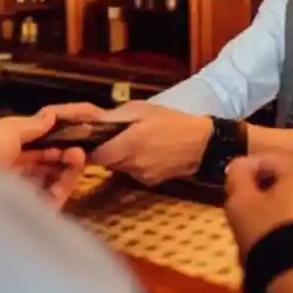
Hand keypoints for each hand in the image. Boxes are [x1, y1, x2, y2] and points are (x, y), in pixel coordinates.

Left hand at [0, 103, 98, 207]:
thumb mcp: (5, 130)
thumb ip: (31, 124)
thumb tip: (52, 116)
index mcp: (3, 151)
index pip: (34, 141)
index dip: (55, 131)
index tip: (76, 121)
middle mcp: (15, 172)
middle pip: (48, 158)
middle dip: (66, 145)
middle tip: (83, 137)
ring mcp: (27, 192)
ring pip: (57, 175)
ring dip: (71, 160)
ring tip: (79, 150)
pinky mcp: (38, 211)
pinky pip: (60, 193)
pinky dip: (71, 177)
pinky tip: (77, 160)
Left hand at [88, 100, 212, 186]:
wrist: (201, 143)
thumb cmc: (171, 120)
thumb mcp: (141, 109)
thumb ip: (114, 116)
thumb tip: (91, 120)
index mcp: (129, 143)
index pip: (95, 155)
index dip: (91, 147)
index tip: (91, 139)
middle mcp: (132, 163)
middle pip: (106, 162)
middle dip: (106, 150)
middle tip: (113, 137)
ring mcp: (140, 175)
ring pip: (119, 168)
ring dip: (120, 157)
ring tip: (133, 143)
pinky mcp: (149, 182)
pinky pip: (132, 173)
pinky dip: (133, 164)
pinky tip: (147, 153)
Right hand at [223, 153, 292, 259]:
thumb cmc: (269, 232)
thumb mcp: (240, 203)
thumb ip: (236, 178)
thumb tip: (239, 167)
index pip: (263, 160)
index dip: (241, 175)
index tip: (228, 194)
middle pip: (282, 183)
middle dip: (260, 198)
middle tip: (241, 217)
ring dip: (274, 217)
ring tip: (257, 238)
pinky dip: (291, 232)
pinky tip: (277, 250)